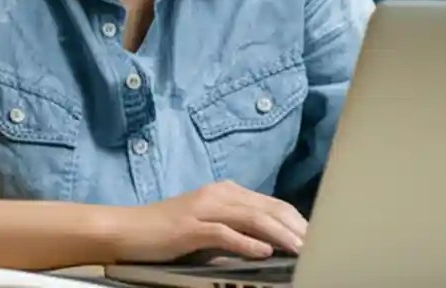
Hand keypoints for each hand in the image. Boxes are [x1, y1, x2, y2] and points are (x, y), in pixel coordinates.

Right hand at [104, 180, 306, 263]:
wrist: (127, 230)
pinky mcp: (190, 227)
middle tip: (318, 246)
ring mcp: (204, 209)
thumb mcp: (208, 227)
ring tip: (301, 250)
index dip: (297, 221)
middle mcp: (218, 194)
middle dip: (296, 228)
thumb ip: (236, 230)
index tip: (316, 238)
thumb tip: (270, 246)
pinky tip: (264, 253)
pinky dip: (246, 243)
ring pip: (252, 218)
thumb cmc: (167, 232)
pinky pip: (224, 233)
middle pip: (268, 209)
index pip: (272, 204)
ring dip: (280, 236)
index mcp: (226, 192)